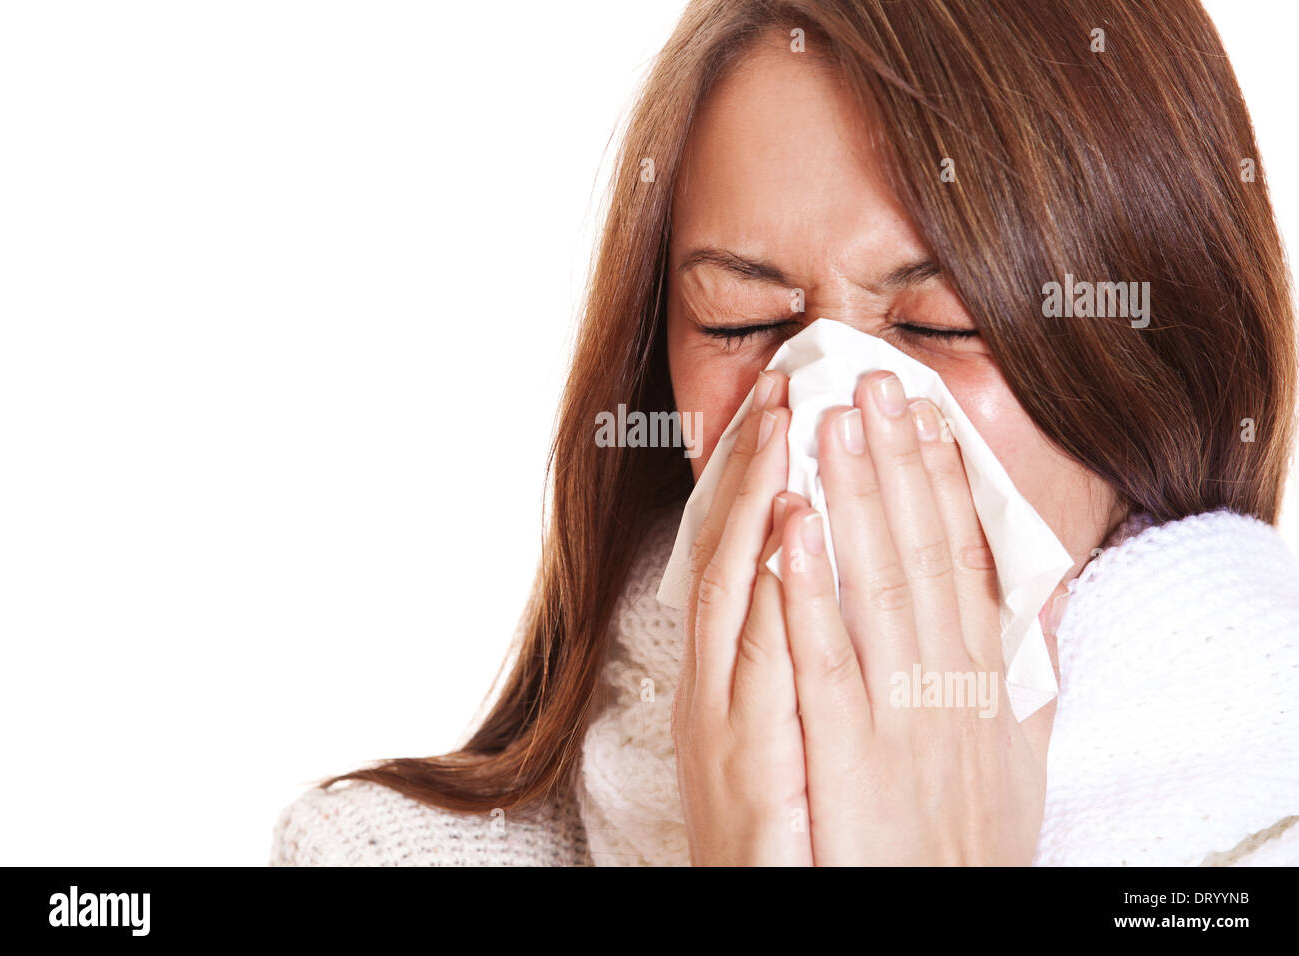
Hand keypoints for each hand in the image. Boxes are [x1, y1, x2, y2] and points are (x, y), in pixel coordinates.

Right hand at [672, 369, 812, 864]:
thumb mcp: (805, 728)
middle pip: (741, 544)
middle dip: (769, 458)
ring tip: (786, 417)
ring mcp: (726, 702)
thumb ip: (819, 657)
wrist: (780, 901)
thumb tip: (834, 590)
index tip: (806, 404)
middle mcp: (723, 672)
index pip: (766, 549)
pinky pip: (760, 651)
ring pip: (738, 576)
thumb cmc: (799, 824)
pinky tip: (786, 525)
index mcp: (746, 663)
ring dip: (761, 493)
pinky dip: (771, 586)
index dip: (780, 473)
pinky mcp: (740, 742)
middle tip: (794, 377)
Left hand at [776, 370, 1050, 864]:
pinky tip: (790, 525)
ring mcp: (904, 720)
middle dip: (894, 464)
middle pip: (921, 554)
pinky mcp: (854, 759)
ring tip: (826, 422)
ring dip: (851, 500)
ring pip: (876, 587)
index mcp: (982, 683)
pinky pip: (828, 660)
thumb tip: (1041, 604)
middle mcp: (950, 688)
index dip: (942, 483)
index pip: (963, 561)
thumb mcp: (1020, 761)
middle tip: (871, 382)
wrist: (940, 925)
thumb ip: (1029, 679)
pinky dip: (808, 588)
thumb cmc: (969, 849)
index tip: (923, 417)